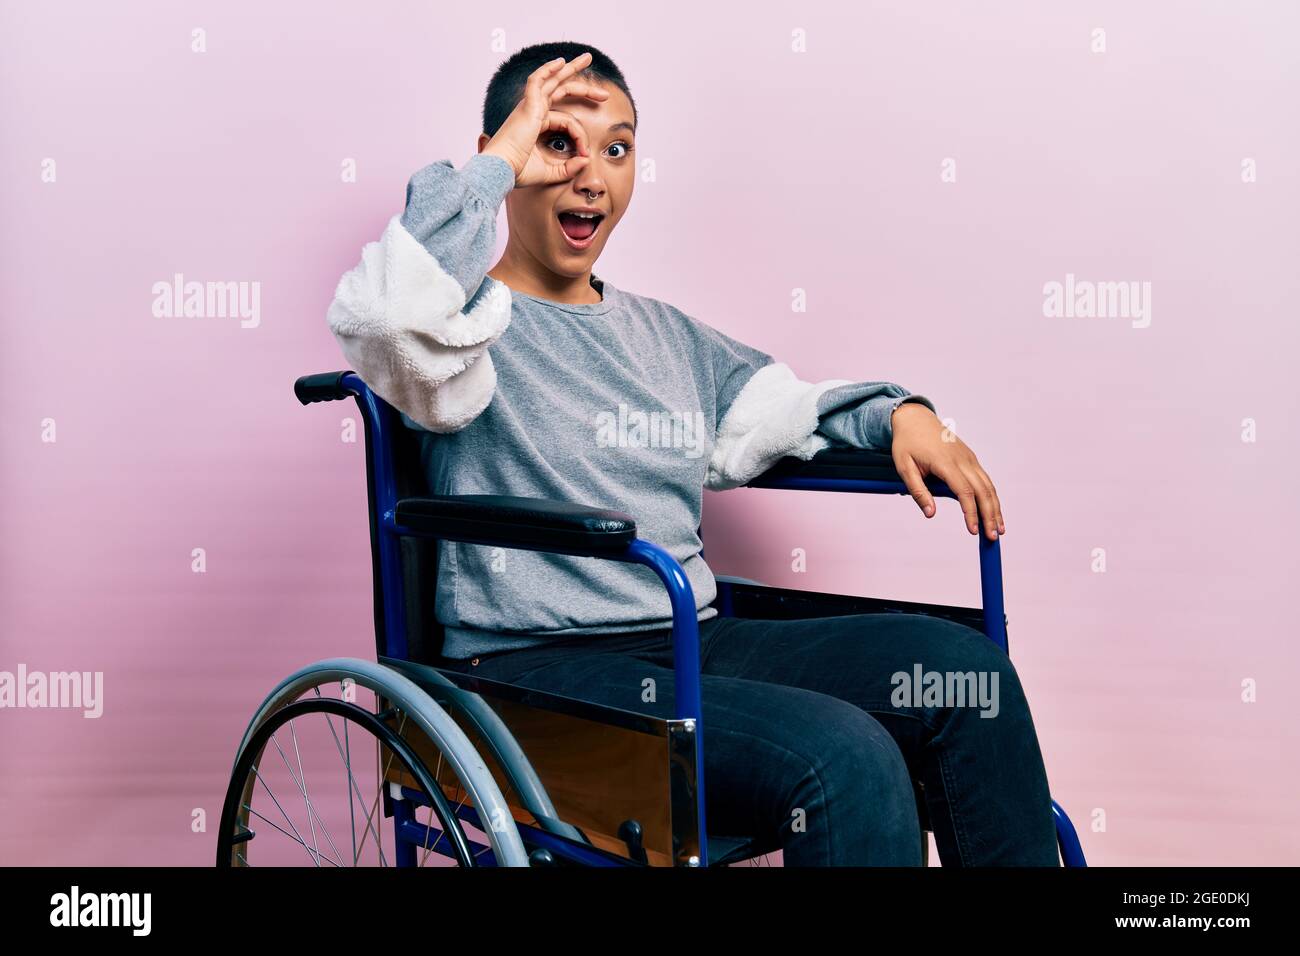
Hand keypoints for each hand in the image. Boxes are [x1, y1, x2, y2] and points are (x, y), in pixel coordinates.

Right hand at [480, 51, 608, 187]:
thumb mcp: (550, 172)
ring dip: (571, 68)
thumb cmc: (517, 172)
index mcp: (536, 125)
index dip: (581, 136)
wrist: (501, 169)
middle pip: (560, 90)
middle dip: (581, 84)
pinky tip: (562, 62)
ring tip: (587, 58)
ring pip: (553, 81)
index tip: (585, 154)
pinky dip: (548, 69)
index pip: (567, 121)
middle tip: (600, 83)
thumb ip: (568, 168)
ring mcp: (530, 106)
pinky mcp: (527, 105)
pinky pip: (537, 80)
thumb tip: (586, 160)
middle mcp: (533, 111)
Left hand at [890, 403, 1004, 540]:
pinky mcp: (971, 459)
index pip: (964, 492)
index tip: (973, 531)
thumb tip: (931, 514)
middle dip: (990, 515)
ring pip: (988, 486)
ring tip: (999, 530)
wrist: (915, 418)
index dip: (970, 513)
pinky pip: (985, 480)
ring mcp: (969, 458)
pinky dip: (992, 497)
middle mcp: (963, 460)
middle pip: (983, 491)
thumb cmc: (906, 444)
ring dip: (995, 508)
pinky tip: (994, 512)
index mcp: (945, 462)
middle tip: (993, 538)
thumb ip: (918, 491)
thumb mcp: (904, 468)